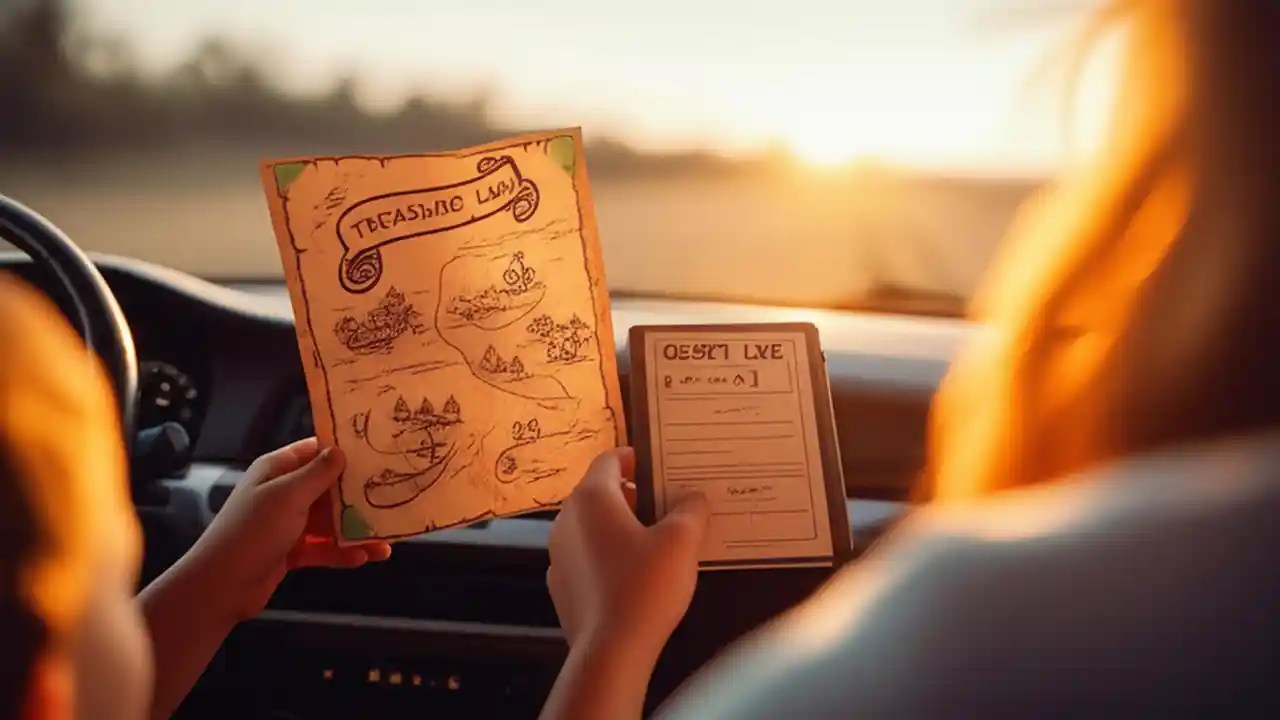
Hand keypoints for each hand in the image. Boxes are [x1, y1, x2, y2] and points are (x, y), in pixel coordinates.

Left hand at [186, 438, 391, 620]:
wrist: (222, 585)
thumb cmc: (253, 531)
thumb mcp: (288, 496)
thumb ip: (318, 474)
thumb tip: (341, 450)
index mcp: (278, 471)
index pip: (315, 451)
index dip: (344, 450)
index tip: (377, 451)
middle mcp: (283, 493)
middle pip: (328, 488)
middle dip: (358, 494)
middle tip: (392, 495)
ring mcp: (287, 524)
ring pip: (330, 521)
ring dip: (356, 529)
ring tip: (386, 538)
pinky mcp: (291, 551)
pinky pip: (323, 547)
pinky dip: (342, 552)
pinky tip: (365, 557)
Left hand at [546, 447, 709, 660]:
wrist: (611, 651)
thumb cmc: (646, 586)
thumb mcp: (682, 541)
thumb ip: (691, 510)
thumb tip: (693, 498)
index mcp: (591, 498)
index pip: (610, 459)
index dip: (636, 458)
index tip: (659, 466)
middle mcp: (566, 519)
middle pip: (599, 492)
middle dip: (632, 494)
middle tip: (667, 503)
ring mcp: (559, 554)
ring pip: (592, 526)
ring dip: (619, 526)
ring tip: (656, 540)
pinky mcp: (561, 585)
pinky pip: (587, 557)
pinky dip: (607, 555)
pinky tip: (634, 575)